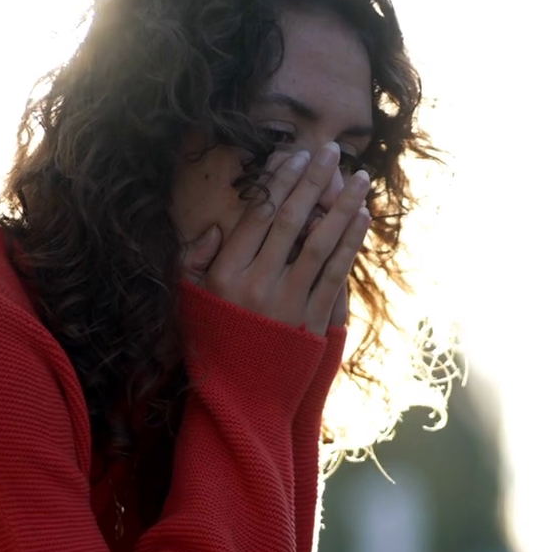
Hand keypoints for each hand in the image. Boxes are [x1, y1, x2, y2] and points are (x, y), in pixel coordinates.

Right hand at [191, 143, 370, 334]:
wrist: (239, 399)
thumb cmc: (213, 344)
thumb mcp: (189, 301)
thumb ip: (194, 262)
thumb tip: (216, 227)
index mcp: (226, 274)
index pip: (257, 215)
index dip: (279, 182)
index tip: (296, 156)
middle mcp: (257, 284)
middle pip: (291, 220)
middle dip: (314, 182)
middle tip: (332, 152)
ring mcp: (287, 303)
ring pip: (320, 243)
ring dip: (342, 206)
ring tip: (360, 178)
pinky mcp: (312, 322)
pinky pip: (335, 274)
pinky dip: (349, 243)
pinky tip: (361, 219)